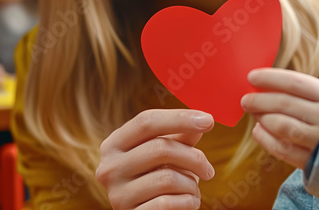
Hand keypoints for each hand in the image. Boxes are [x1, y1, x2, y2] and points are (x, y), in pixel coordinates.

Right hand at [96, 109, 214, 209]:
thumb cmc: (157, 179)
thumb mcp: (166, 155)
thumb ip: (181, 137)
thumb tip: (202, 121)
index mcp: (114, 144)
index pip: (146, 121)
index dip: (179, 118)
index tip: (209, 120)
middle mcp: (109, 168)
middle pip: (160, 148)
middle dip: (194, 157)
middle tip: (209, 170)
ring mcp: (117, 194)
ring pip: (167, 178)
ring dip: (191, 184)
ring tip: (192, 190)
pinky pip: (168, 203)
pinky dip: (187, 201)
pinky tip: (189, 202)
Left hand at [240, 68, 318, 169]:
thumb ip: (306, 94)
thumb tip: (268, 85)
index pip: (295, 82)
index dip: (270, 77)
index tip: (252, 76)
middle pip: (284, 103)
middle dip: (259, 99)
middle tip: (245, 99)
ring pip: (281, 126)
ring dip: (262, 118)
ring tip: (254, 114)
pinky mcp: (314, 162)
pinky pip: (283, 149)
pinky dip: (266, 139)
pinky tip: (258, 131)